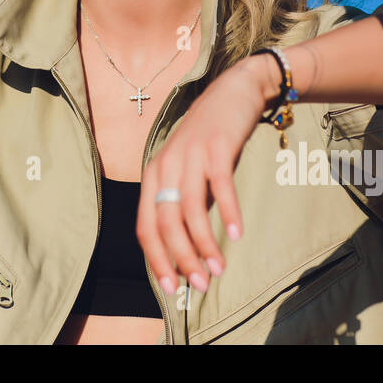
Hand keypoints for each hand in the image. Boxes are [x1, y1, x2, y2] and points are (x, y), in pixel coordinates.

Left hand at [136, 54, 278, 294]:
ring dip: (204, 244)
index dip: (157, 259)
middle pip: (165, 222)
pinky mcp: (217, 146)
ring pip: (190, 209)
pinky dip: (228, 212)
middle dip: (181, 258)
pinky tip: (237, 234)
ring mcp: (190, 155)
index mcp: (153, 176)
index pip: (145, 226)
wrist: (233, 93)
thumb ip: (185, 206)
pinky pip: (220, 186)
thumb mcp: (189, 174)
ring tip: (218, 269)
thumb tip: (188, 254)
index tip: (171, 288)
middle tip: (199, 285)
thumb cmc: (211, 143)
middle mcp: (166, 166)